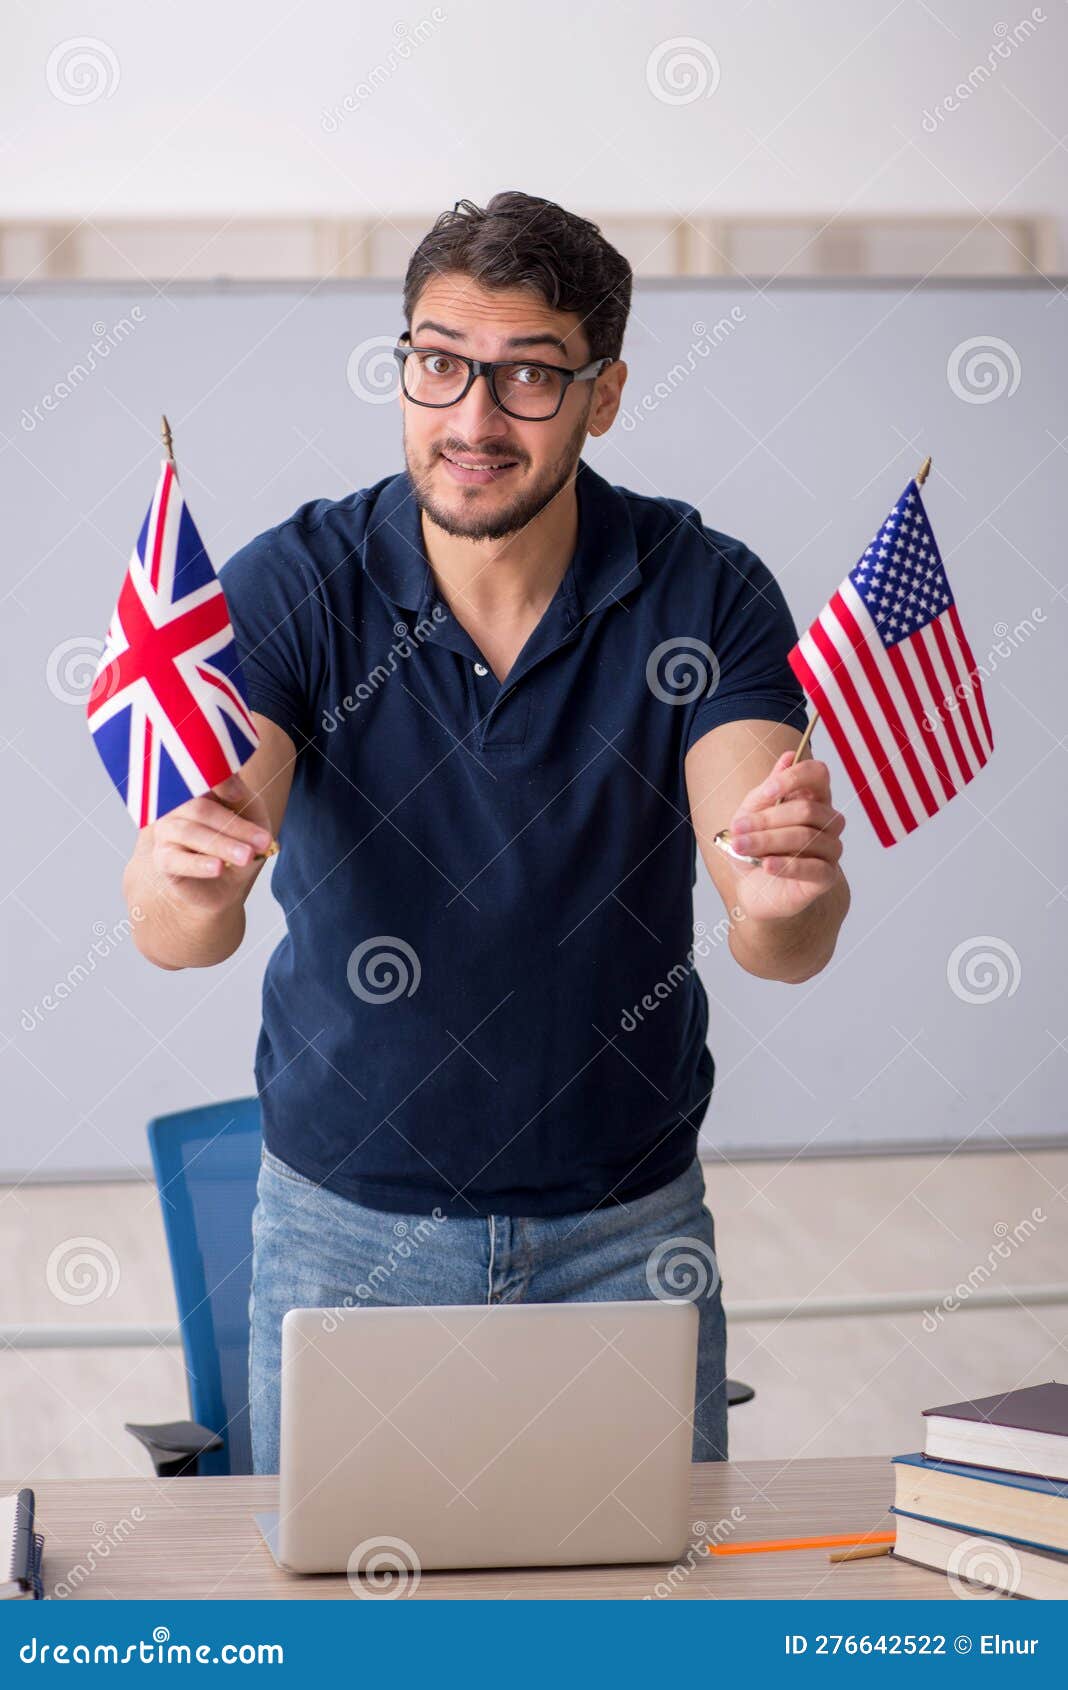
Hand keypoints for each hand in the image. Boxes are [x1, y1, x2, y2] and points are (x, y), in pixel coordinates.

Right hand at [147, 772, 274, 913]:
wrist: (228, 886)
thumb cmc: (240, 844)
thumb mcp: (253, 818)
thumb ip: (243, 797)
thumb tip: (232, 781)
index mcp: (198, 788)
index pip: (203, 777)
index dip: (218, 781)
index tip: (237, 793)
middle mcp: (177, 805)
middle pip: (201, 809)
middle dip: (234, 826)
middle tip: (263, 842)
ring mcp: (166, 830)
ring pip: (191, 833)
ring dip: (222, 845)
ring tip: (246, 857)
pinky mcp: (162, 858)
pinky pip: (177, 859)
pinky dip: (199, 863)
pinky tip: (218, 868)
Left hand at [726, 751, 845, 921]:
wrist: (754, 890)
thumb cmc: (756, 848)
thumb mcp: (751, 814)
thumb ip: (768, 789)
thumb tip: (789, 755)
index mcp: (812, 798)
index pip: (819, 773)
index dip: (793, 778)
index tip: (765, 792)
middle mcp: (828, 821)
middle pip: (805, 809)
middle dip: (766, 819)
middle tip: (737, 828)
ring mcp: (831, 848)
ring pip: (806, 836)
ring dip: (767, 841)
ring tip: (741, 847)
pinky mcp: (828, 876)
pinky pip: (813, 867)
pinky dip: (787, 865)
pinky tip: (766, 865)